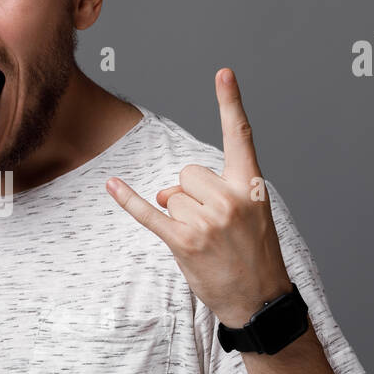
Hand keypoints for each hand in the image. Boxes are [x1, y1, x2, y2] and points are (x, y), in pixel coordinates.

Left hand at [106, 68, 291, 326]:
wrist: (262, 300)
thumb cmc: (254, 256)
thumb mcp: (250, 215)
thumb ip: (214, 192)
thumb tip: (167, 192)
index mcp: (252, 186)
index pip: (241, 137)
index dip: (231, 103)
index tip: (223, 72)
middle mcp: (232, 198)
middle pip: (187, 173)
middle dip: (188, 195)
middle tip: (211, 225)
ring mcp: (209, 221)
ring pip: (171, 196)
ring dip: (178, 216)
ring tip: (203, 241)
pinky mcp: (185, 242)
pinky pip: (149, 214)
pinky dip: (128, 200)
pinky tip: (112, 185)